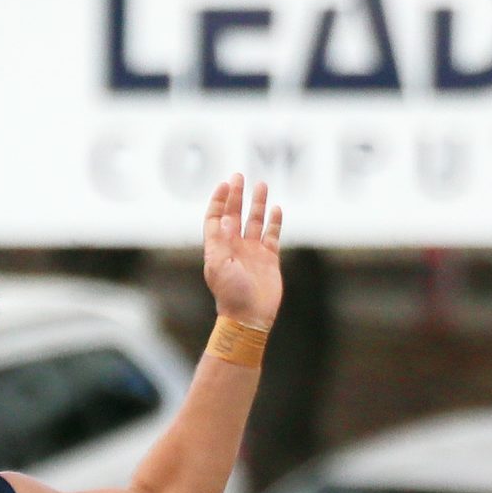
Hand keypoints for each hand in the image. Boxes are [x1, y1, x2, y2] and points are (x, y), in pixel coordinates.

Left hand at [203, 175, 283, 327]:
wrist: (250, 317)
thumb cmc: (231, 294)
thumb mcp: (219, 266)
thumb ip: (221, 241)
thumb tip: (223, 217)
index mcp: (218, 248)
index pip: (215, 219)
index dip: (218, 201)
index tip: (224, 184)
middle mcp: (234, 247)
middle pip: (234, 215)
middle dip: (236, 196)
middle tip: (239, 176)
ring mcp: (252, 252)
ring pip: (254, 221)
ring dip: (257, 204)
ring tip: (261, 184)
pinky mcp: (269, 259)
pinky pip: (272, 235)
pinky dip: (274, 222)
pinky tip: (276, 209)